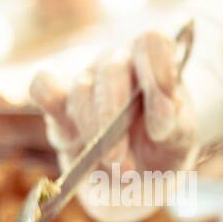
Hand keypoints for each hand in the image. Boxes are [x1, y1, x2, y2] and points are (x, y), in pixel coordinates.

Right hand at [30, 31, 194, 221]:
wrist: (138, 178)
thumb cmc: (162, 150)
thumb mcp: (180, 140)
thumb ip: (175, 123)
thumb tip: (164, 114)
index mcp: (153, 64)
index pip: (150, 43)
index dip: (157, 72)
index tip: (165, 114)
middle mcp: (118, 65)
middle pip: (112, 69)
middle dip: (115, 115)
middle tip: (123, 160)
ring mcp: (87, 81)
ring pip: (80, 90)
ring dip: (93, 131)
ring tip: (113, 164)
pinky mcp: (58, 103)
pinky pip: (42, 86)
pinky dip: (51, 106)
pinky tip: (70, 140)